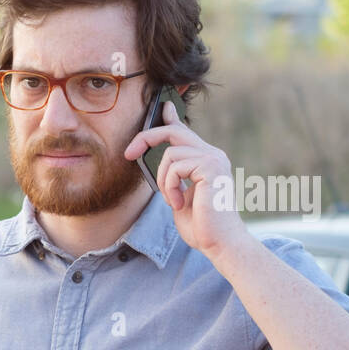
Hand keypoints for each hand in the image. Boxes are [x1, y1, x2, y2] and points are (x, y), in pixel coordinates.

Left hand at [123, 99, 251, 264]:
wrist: (219, 243)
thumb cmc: (201, 225)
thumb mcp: (179, 196)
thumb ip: (173, 177)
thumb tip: (161, 163)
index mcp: (206, 161)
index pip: (185, 133)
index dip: (172, 118)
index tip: (163, 106)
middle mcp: (212, 155)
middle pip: (174, 132)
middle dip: (147, 138)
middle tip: (129, 154)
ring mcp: (214, 159)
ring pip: (171, 154)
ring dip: (162, 180)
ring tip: (171, 199)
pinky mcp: (211, 167)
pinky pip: (176, 167)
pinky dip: (169, 187)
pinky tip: (177, 204)